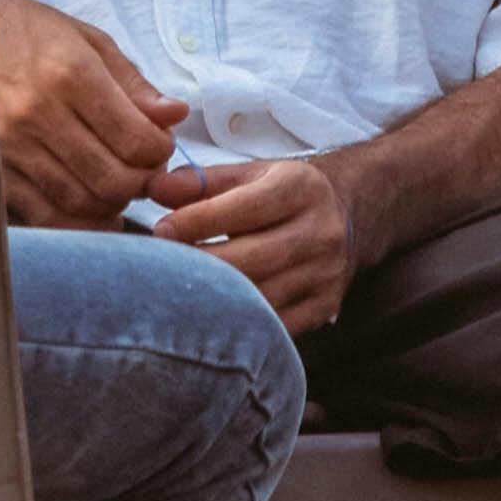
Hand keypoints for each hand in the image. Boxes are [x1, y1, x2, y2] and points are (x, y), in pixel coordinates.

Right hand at [0, 0, 187, 224]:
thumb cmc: (25, 32)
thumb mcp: (86, 41)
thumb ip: (132, 83)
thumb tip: (174, 115)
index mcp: (71, 74)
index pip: (137, 140)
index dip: (160, 152)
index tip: (158, 145)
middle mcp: (40, 114)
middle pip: (112, 178)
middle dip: (139, 182)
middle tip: (141, 170)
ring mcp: (11, 146)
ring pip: (80, 201)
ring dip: (109, 203)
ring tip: (114, 184)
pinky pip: (42, 214)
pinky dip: (73, 221)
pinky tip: (88, 210)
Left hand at [153, 156, 355, 332]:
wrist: (345, 218)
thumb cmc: (282, 195)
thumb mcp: (249, 175)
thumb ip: (201, 181)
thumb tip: (155, 186)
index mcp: (299, 187)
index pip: (243, 207)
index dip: (197, 221)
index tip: (161, 231)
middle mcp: (318, 231)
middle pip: (253, 258)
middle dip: (202, 264)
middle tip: (161, 267)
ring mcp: (324, 273)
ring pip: (263, 296)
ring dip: (216, 298)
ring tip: (178, 293)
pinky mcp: (323, 306)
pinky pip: (275, 326)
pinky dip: (241, 325)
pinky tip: (210, 316)